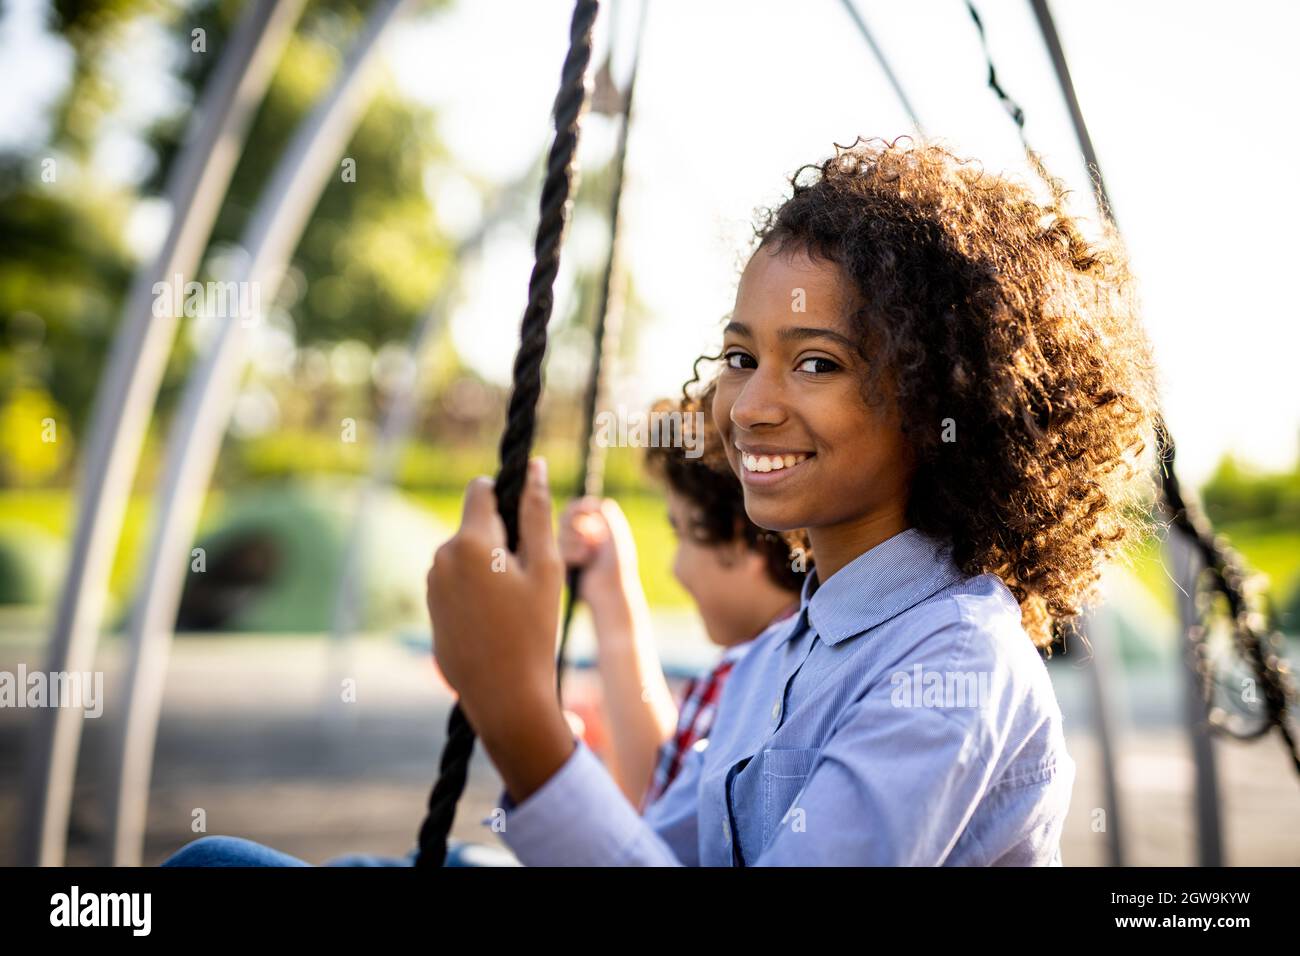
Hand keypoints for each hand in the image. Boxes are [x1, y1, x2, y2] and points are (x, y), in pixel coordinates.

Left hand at [426, 459, 567, 754]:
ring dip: (490, 566)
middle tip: (529, 579)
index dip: (506, 498)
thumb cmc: (533, 632)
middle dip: (501, 538)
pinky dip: (477, 590)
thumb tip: (536, 466)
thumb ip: (538, 512)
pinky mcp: (431, 608)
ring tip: (513, 606)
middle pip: (476, 524)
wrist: (504, 697)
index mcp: (470, 543)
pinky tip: (496, 622)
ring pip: (467, 554)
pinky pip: (458, 582)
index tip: (526, 526)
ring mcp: (432, 585)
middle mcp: (442, 558)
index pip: (480, 489)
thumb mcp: (546, 568)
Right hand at [557, 497, 639, 612]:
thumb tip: (588, 501)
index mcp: (595, 526)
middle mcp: (581, 537)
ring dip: (574, 541)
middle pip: (564, 517)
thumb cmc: (618, 564)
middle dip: (576, 526)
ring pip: (559, 533)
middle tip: (588, 538)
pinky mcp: (560, 563)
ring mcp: (570, 550)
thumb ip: (604, 511)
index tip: (586, 511)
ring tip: (588, 555)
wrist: (610, 592)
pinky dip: (571, 552)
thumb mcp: (616, 533)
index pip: (578, 507)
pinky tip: (582, 562)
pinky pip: (556, 548)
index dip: (579, 508)